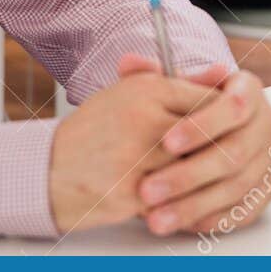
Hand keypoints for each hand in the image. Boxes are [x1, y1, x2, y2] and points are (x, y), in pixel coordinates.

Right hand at [47, 64, 227, 232]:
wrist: (48, 170)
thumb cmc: (94, 130)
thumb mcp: (130, 93)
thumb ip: (178, 82)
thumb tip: (221, 73)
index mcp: (148, 88)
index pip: (209, 100)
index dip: (220, 119)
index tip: (222, 128)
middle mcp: (144, 118)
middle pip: (206, 137)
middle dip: (211, 150)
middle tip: (214, 156)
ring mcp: (138, 157)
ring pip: (192, 168)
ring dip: (194, 176)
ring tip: (187, 175)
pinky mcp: (131, 192)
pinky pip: (173, 197)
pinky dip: (176, 198)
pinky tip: (170, 195)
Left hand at [118, 58, 270, 236]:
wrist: (204, 136)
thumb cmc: (184, 111)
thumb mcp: (168, 88)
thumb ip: (148, 75)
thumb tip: (130, 65)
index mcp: (248, 90)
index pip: (234, 106)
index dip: (202, 125)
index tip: (167, 141)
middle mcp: (264, 123)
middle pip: (234, 152)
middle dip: (188, 174)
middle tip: (149, 189)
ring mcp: (268, 158)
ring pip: (235, 187)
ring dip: (193, 205)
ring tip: (156, 216)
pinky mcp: (267, 188)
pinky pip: (243, 209)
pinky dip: (211, 219)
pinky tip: (181, 223)